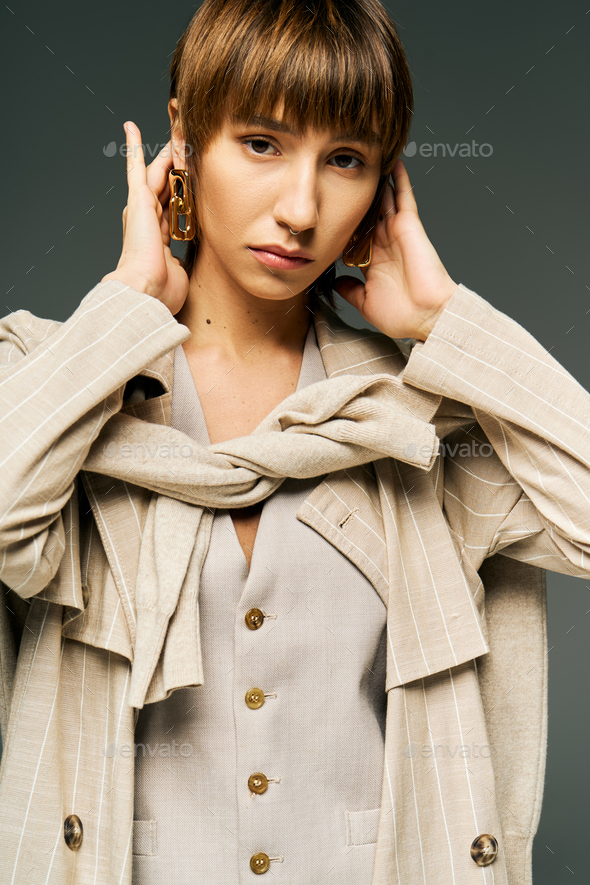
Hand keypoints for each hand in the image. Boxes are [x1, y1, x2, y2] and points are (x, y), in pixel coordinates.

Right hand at [101, 121, 189, 314]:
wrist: (146, 290)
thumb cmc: (161, 290)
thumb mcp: (179, 271)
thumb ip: (181, 260)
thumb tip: (183, 261)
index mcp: (157, 236)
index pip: (171, 206)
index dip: (180, 190)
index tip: (187, 177)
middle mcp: (147, 219)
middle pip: (165, 184)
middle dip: (175, 164)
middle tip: (185, 143)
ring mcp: (141, 208)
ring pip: (157, 172)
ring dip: (166, 152)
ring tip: (176, 130)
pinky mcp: (138, 200)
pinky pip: (136, 167)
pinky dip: (133, 146)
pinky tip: (130, 127)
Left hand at [333, 159, 458, 340]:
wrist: (426, 316)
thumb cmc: (401, 315)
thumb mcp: (365, 303)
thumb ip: (350, 290)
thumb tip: (334, 282)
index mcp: (373, 261)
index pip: (354, 236)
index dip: (343, 224)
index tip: (327, 212)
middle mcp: (384, 244)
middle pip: (367, 214)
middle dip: (357, 198)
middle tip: (341, 176)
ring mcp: (396, 233)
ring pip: (384, 201)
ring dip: (377, 183)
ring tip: (366, 161)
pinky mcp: (409, 226)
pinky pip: (404, 197)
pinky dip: (399, 180)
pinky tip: (394, 162)